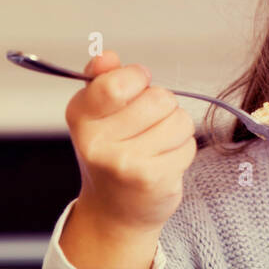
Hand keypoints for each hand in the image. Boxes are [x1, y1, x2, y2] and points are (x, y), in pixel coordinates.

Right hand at [64, 49, 197, 235]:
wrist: (114, 212)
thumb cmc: (111, 153)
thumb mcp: (97, 115)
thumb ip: (104, 80)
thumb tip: (107, 56)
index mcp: (81, 115)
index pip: (117, 81)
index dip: (138, 77)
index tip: (138, 86)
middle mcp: (97, 141)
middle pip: (160, 98)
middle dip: (163, 107)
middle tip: (147, 126)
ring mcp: (124, 162)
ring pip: (179, 120)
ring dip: (175, 130)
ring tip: (156, 146)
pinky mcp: (152, 179)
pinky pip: (188, 145)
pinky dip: (182, 152)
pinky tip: (162, 163)